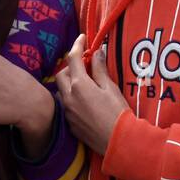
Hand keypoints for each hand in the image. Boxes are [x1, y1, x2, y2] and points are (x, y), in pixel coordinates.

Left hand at [55, 34, 127, 154]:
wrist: (118, 142)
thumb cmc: (118, 113)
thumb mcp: (111, 88)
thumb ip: (100, 69)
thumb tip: (96, 51)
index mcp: (79, 84)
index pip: (73, 58)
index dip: (78, 45)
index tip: (83, 37)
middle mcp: (68, 96)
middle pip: (61, 74)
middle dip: (70, 66)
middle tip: (85, 66)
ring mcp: (67, 111)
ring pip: (60, 90)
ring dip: (68, 83)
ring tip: (84, 84)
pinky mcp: (69, 123)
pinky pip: (65, 105)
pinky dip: (71, 98)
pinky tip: (83, 102)